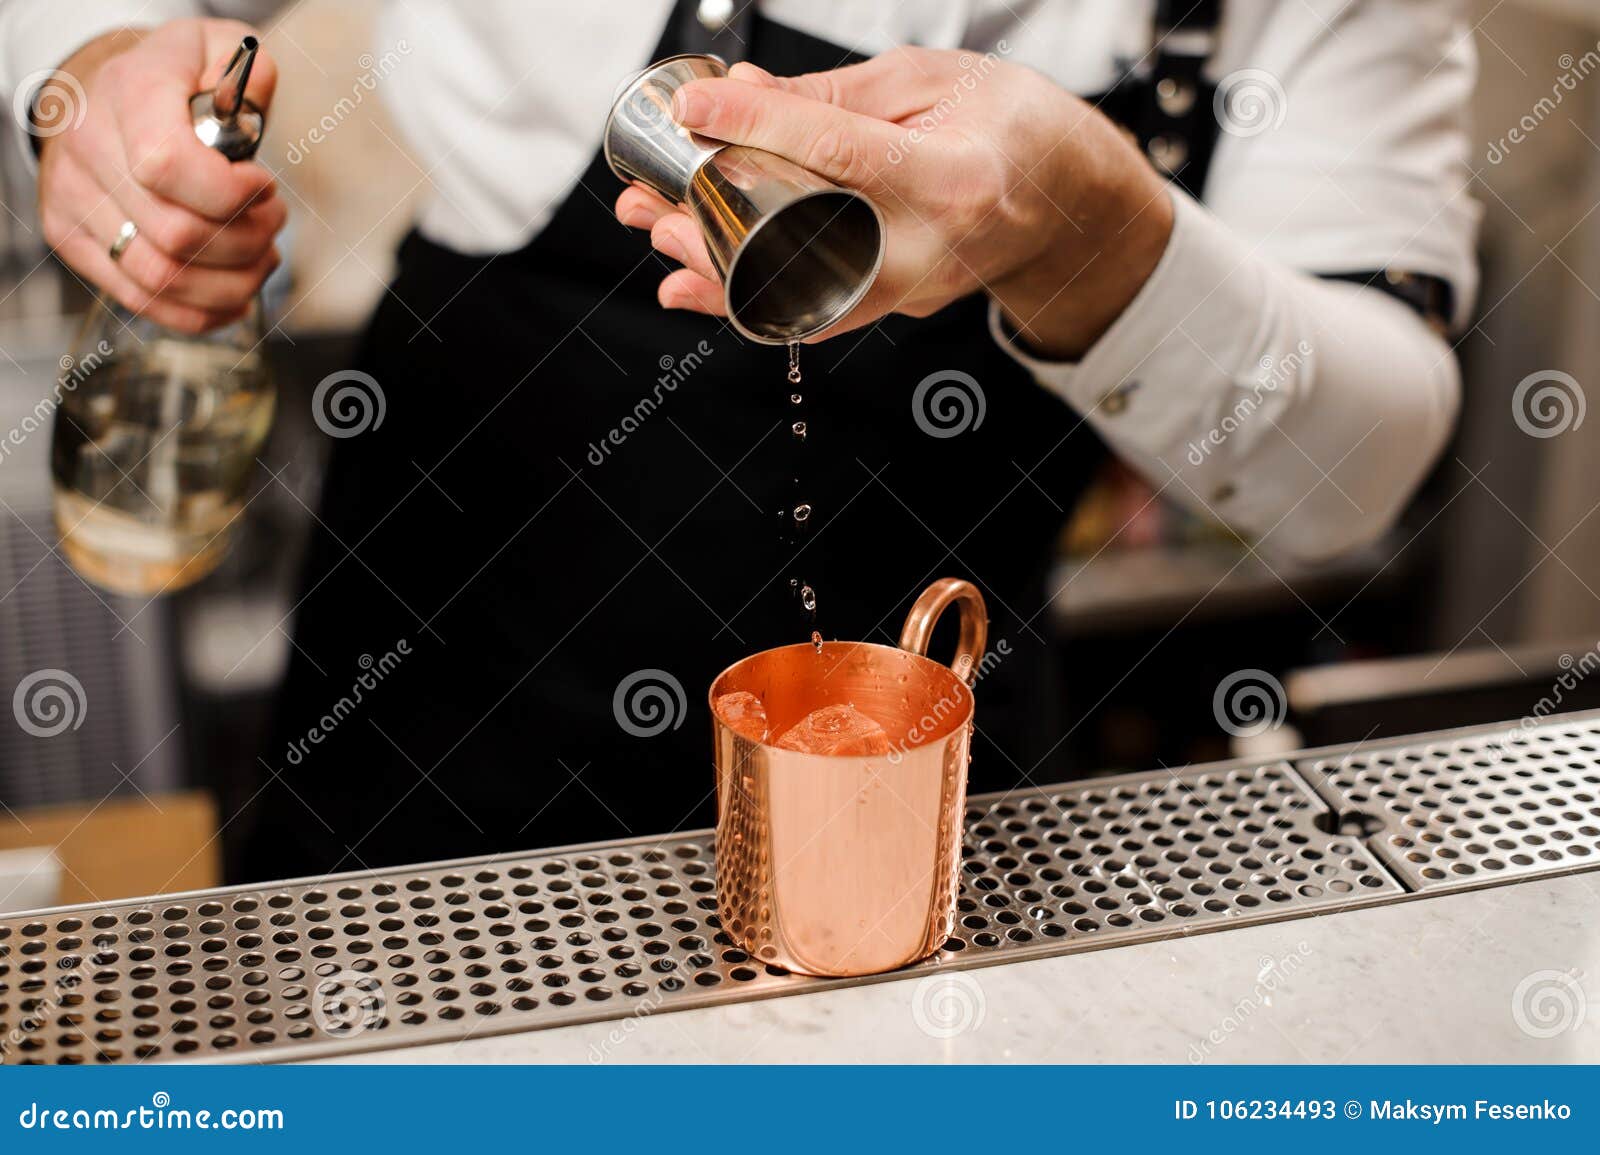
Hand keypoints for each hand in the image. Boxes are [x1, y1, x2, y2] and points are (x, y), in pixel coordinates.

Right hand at [34, 20, 282, 333]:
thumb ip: (246, 73)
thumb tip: (249, 107)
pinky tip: (234, 296)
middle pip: (177, 235)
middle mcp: (88, 147)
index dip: (231, 194)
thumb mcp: (214, 48)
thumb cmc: (172, 78)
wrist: (103, 89)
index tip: (262, 186)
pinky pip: (142, 300)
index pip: (169, 165)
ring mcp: (72, 199)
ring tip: (261, 257)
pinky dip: (201, 312)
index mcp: (127, 94)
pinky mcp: (71, 238)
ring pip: (163, 279)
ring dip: (232, 282)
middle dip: (248, 241)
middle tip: (271, 222)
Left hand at [615, 49, 1173, 358]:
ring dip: (714, 270)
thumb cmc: (1013, 130)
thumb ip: (839, 97)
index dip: (759, 124)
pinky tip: (693, 289)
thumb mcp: (936, 83)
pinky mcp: (895, 308)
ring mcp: (912, 291)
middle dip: (713, 223)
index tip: (696, 105)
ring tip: (659, 235)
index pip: (840, 151)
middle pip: (803, 243)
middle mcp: (930, 249)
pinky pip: (811, 312)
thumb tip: (748, 93)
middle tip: (650, 200)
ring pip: (796, 295)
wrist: (1070, 204)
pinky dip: (747, 302)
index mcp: (952, 178)